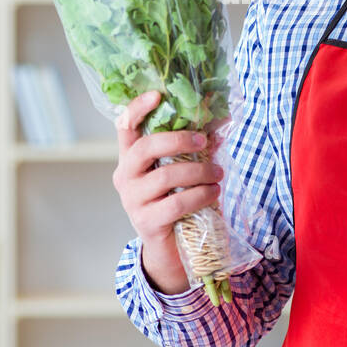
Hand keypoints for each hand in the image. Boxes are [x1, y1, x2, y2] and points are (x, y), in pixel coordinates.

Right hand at [112, 90, 224, 294]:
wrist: (171, 252)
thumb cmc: (178, 204)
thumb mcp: (184, 172)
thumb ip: (195, 147)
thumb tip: (221, 118)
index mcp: (131, 159)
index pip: (124, 127)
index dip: (138, 108)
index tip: (158, 94)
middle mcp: (125, 176)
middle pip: (146, 147)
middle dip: (179, 139)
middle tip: (205, 142)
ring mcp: (132, 200)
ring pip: (165, 176)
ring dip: (199, 172)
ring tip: (218, 175)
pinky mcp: (146, 222)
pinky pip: (176, 203)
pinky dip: (200, 195)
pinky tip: (214, 194)